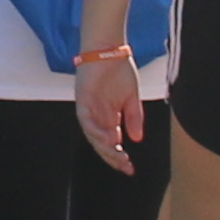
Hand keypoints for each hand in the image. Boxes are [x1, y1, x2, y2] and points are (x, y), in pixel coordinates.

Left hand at [71, 43, 144, 172]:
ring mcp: (88, 108)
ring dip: (104, 146)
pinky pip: (85, 120)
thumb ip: (134, 118)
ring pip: (92, 135)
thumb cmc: (119, 70)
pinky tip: (108, 138)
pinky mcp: (82, 100)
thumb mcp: (132, 98)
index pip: (112, 143)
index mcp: (108, 117)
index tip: (130, 169)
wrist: (110, 49)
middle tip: (125, 166)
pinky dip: (95, 130)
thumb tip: (137, 139)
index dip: (119, 157)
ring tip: (117, 154)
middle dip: (112, 157)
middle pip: (101, 143)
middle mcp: (97, 116)